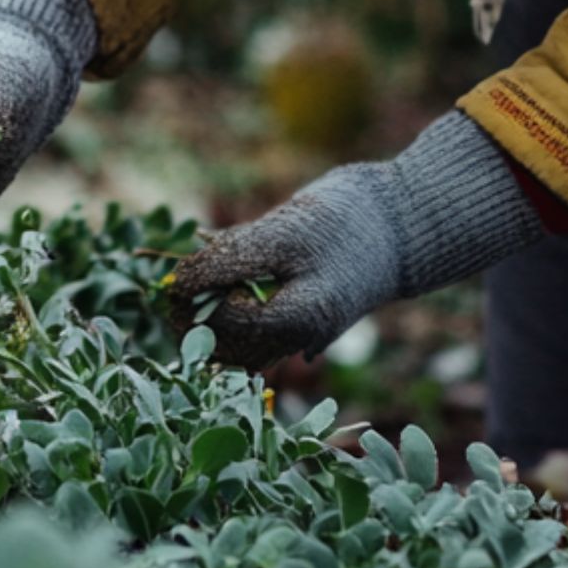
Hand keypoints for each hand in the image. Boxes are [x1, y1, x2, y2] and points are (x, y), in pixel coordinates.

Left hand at [169, 110, 547, 368]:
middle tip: (169, 286)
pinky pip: (251, 336)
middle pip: (225, 347)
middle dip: (192, 317)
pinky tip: (216, 291)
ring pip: (235, 346)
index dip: (188, 303)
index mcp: (296, 323)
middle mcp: (296, 343)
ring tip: (189, 287)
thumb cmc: (346, 221)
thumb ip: (231, 257)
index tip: (168, 279)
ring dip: (205, 319)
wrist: (399, 224)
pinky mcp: (298, 325)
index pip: (222, 328)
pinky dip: (227, 316)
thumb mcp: (285, 231)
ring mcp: (298, 339)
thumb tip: (177, 282)